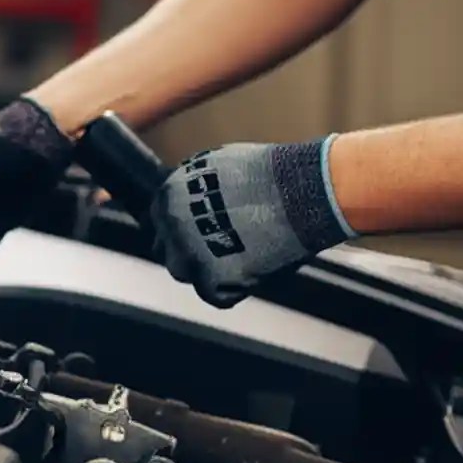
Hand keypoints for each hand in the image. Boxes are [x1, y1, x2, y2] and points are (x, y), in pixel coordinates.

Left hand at [151, 138, 357, 307]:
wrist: (300, 190)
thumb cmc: (270, 174)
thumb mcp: (217, 167)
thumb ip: (195, 188)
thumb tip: (191, 200)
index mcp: (170, 194)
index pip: (161, 223)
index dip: (182, 231)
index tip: (202, 236)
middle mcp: (171, 224)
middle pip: (169, 250)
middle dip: (190, 253)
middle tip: (221, 252)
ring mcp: (189, 252)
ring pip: (186, 273)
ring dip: (208, 271)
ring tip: (240, 259)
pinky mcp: (211, 277)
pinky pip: (215, 295)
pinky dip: (233, 289)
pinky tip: (253, 272)